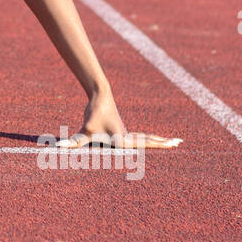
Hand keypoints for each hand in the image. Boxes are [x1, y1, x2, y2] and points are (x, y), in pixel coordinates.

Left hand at [55, 91, 182, 148]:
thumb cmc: (94, 114)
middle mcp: (127, 135)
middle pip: (149, 140)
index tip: (176, 144)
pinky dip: (148, 139)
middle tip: (180, 142)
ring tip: (172, 142)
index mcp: (124, 139)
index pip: (146, 144)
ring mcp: (125, 132)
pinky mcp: (120, 129)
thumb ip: (74, 142)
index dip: (161, 145)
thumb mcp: (85, 131)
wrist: (99, 94)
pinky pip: (138, 136)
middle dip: (164, 143)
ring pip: (145, 138)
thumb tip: (60, 147)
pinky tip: (151, 141)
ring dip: (158, 141)